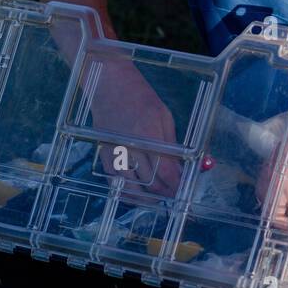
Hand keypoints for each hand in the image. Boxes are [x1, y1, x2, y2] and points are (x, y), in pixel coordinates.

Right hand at [87, 61, 183, 197]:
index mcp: (150, 135)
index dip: (176, 185)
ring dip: (146, 198)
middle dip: (165, 192)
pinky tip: (135, 195)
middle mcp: (131, 146)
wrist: (110, 86)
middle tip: (174, 196)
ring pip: (130, 186)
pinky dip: (125, 191)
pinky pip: (113, 180)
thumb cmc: (141, 97)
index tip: (184, 191)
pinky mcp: (104, 153)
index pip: (165, 170)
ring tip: (156, 201)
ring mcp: (115, 152)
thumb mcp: (164, 116)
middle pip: (150, 181)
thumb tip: (180, 167)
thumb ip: (171, 144)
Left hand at [255, 79, 287, 228]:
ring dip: (283, 219)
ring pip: (279, 209)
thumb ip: (285, 162)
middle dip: (273, 214)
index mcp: (269, 165)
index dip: (267, 201)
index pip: (263, 189)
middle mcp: (271, 178)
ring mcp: (281, 187)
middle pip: (268, 202)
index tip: (272, 208)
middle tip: (279, 222)